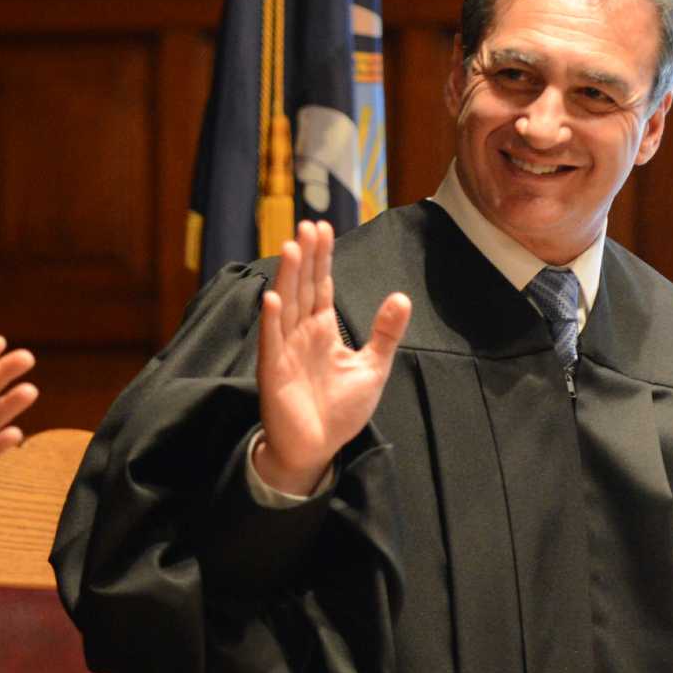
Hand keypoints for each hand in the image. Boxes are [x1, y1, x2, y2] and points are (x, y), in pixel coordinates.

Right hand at [254, 221, 410, 494]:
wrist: (317, 448)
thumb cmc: (339, 410)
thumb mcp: (372, 367)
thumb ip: (384, 332)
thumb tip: (401, 296)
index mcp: (322, 330)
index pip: (320, 285)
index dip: (321, 258)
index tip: (322, 228)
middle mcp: (300, 333)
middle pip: (302, 287)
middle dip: (304, 256)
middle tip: (307, 224)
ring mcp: (284, 350)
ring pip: (286, 306)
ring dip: (287, 277)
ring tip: (291, 247)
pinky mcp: (274, 371)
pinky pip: (272, 341)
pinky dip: (272, 320)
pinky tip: (273, 298)